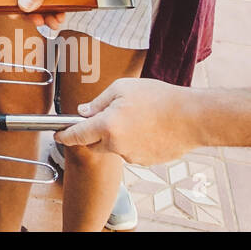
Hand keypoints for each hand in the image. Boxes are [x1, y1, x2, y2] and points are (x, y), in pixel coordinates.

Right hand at [7, 0, 99, 31]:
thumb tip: (23, 5)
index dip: (16, 0)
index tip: (19, 13)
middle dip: (34, 11)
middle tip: (38, 20)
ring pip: (37, 4)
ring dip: (45, 15)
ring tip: (53, 21)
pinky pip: (48, 6)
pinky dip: (53, 13)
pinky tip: (59, 17)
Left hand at [54, 78, 199, 164]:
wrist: (192, 117)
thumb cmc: (159, 98)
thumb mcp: (122, 88)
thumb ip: (98, 101)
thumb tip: (84, 111)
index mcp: (107, 126)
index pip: (76, 136)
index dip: (64, 136)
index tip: (58, 135)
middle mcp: (116, 145)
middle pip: (94, 144)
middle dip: (95, 134)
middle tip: (109, 116)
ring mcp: (132, 156)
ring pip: (114, 148)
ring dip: (117, 136)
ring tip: (137, 118)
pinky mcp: (146, 161)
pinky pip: (131, 151)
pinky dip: (133, 142)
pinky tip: (148, 128)